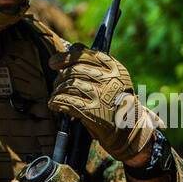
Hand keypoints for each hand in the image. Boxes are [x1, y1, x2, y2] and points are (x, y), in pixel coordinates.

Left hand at [48, 45, 157, 160]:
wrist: (128, 131)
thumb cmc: (116, 103)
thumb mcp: (113, 80)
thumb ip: (95, 65)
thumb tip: (69, 51)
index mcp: (115, 68)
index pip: (86, 55)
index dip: (66, 57)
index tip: (54, 63)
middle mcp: (110, 79)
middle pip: (75, 70)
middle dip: (61, 77)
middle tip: (56, 84)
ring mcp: (102, 95)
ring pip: (70, 85)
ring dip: (58, 90)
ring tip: (56, 95)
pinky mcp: (93, 111)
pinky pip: (67, 101)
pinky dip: (57, 102)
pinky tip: (54, 104)